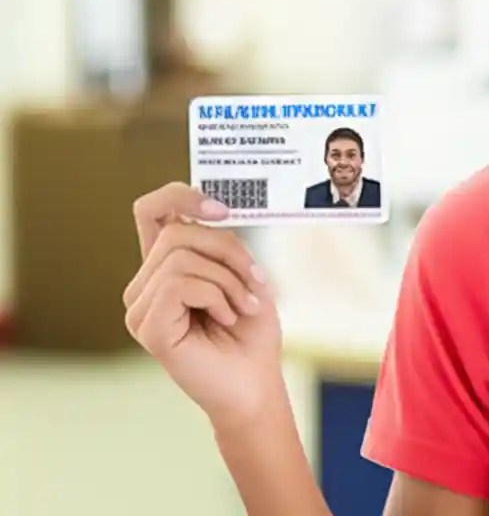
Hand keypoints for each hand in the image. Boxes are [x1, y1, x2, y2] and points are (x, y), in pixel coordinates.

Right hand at [124, 182, 284, 430]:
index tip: (221, 209)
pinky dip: (216, 296)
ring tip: (241, 307)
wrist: (255, 384)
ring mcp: (140, 307)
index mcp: (166, 267)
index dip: (179, 197)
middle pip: (177, 233)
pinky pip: (180, 285)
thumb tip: (211, 214)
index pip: (151, 211)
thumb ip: (220, 245)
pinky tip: (226, 319)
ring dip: (227, 280)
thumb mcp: (244, 275)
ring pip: (181, 259)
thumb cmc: (251, 334)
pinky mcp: (146, 327)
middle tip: (254, 283)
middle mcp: (145, 284)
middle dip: (228, 251)